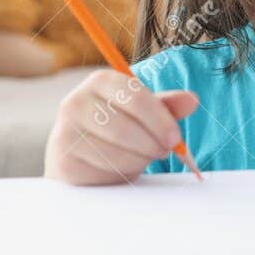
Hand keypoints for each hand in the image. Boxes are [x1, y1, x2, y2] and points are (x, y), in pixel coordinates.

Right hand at [45, 69, 196, 184]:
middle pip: (125, 128)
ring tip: (143, 156)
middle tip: (163, 151)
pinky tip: (121, 166)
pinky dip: (122, 173)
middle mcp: (75, 102)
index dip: (160, 120)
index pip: (134, 97)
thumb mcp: (142, 111)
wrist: (79, 152)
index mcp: (100, 81)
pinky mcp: (63, 161)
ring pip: (116, 154)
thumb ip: (166, 106)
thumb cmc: (116, 126)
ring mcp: (64, 132)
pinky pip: (104, 172)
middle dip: (152, 144)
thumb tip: (192, 99)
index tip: (175, 138)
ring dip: (139, 160)